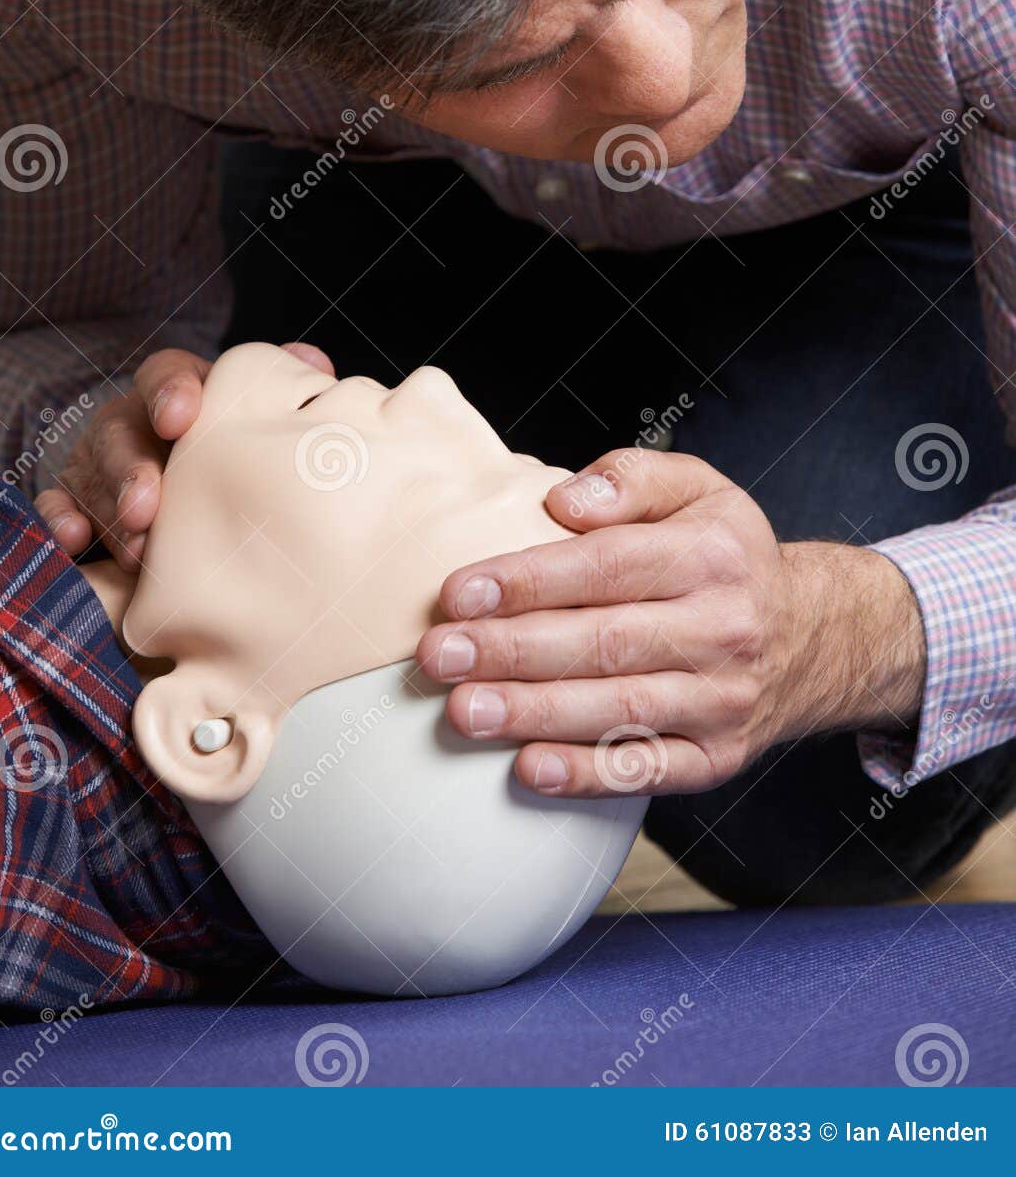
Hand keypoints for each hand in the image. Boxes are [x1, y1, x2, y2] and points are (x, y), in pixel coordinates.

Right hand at [35, 341, 332, 568]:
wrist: (212, 505)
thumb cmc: (244, 459)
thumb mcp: (262, 425)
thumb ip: (282, 395)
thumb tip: (312, 362)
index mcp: (181, 393)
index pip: (164, 372)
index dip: (170, 391)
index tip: (181, 417)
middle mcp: (134, 420)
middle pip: (120, 429)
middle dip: (131, 469)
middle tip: (148, 508)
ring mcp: (99, 460)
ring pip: (90, 474)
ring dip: (110, 511)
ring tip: (137, 550)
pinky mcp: (75, 498)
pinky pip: (54, 503)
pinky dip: (58, 519)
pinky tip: (73, 540)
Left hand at [416, 450, 924, 798]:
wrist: (815, 634)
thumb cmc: (724, 554)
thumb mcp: (697, 488)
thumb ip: (630, 478)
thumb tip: (563, 498)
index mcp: (710, 555)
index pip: (607, 566)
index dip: (529, 581)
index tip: (457, 592)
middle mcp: (721, 629)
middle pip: (604, 642)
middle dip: (512, 651)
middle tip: (438, 656)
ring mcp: (722, 700)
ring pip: (618, 709)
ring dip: (534, 714)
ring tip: (462, 712)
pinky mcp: (718, 757)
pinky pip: (648, 770)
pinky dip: (588, 775)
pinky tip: (528, 768)